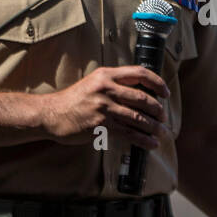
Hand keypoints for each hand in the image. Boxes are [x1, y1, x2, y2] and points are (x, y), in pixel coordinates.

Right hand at [42, 65, 171, 149]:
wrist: (51, 114)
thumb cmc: (73, 100)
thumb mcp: (93, 83)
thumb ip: (114, 84)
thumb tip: (141, 95)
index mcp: (106, 75)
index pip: (139, 73)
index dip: (157, 82)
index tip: (165, 92)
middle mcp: (106, 89)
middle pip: (142, 98)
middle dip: (157, 110)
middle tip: (163, 117)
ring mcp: (104, 108)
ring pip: (138, 118)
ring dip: (153, 127)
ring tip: (161, 132)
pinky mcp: (102, 126)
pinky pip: (129, 133)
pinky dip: (143, 140)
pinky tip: (151, 144)